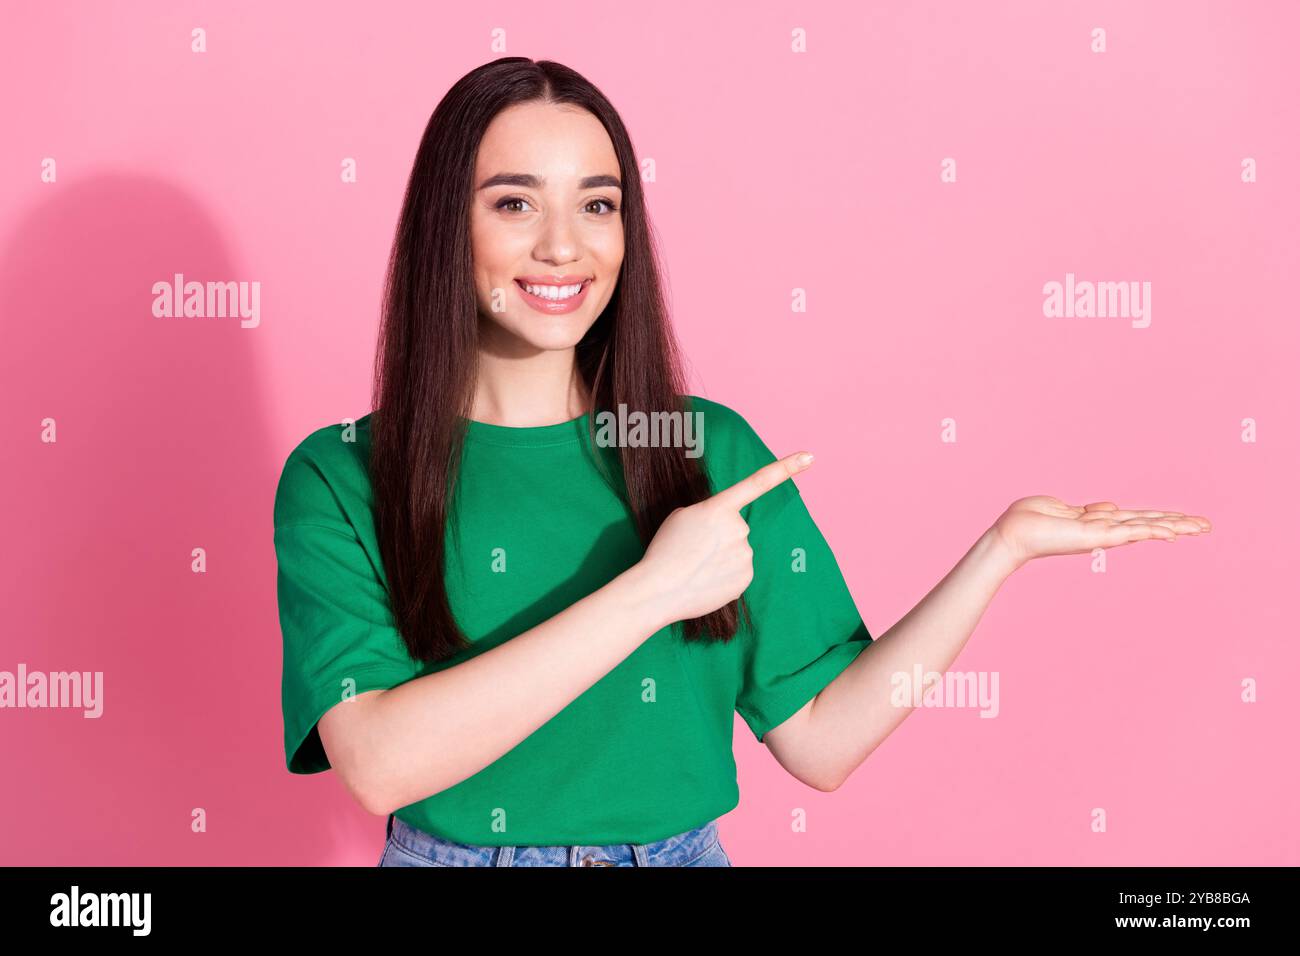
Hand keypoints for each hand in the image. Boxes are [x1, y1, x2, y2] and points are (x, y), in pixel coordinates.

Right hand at [638, 452, 814, 622]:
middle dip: (719, 537)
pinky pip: (738, 571)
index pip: (758, 482)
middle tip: (692, 550)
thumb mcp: (681, 517)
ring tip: (696, 567)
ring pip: (737, 551)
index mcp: (720, 507)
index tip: (809, 457)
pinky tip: (706, 580)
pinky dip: (724, 575)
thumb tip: (726, 530)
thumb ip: (710, 513)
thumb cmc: (664, 550)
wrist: (659, 591)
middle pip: (736, 528)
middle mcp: (739, 528)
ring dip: (721, 557)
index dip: (786, 468)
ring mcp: (745, 554)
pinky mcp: (746, 579)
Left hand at [991, 495, 1212, 569]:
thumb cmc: (1029, 520)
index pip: (1135, 519)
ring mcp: (1102, 534)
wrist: (1012, 534)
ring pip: (1146, 528)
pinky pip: (1130, 532)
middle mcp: (1104, 530)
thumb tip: (1111, 506)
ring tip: (1201, 528)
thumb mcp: (1063, 508)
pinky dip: (1152, 532)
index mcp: (1097, 522)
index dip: (1159, 519)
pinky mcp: (1096, 536)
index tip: (1181, 522)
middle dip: (1177, 524)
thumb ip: (1090, 509)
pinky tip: (1174, 533)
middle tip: (1206, 526)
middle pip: (1148, 524)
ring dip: (1175, 527)